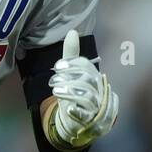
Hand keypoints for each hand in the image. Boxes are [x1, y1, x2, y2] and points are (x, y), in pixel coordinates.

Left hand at [45, 29, 118, 150]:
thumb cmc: (77, 92)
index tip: (57, 67)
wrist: (81, 120)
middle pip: (87, 80)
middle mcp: (98, 90)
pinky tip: (69, 109)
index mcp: (94, 76)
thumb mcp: (72, 73)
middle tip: (53, 81)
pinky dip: (78, 112)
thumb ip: (72, 54)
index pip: (86, 67)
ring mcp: (96, 105)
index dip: (72, 65)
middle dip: (68, 78)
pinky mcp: (90, 120)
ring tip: (56, 91)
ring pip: (87, 96)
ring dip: (70, 92)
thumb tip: (72, 32)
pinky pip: (86, 115)